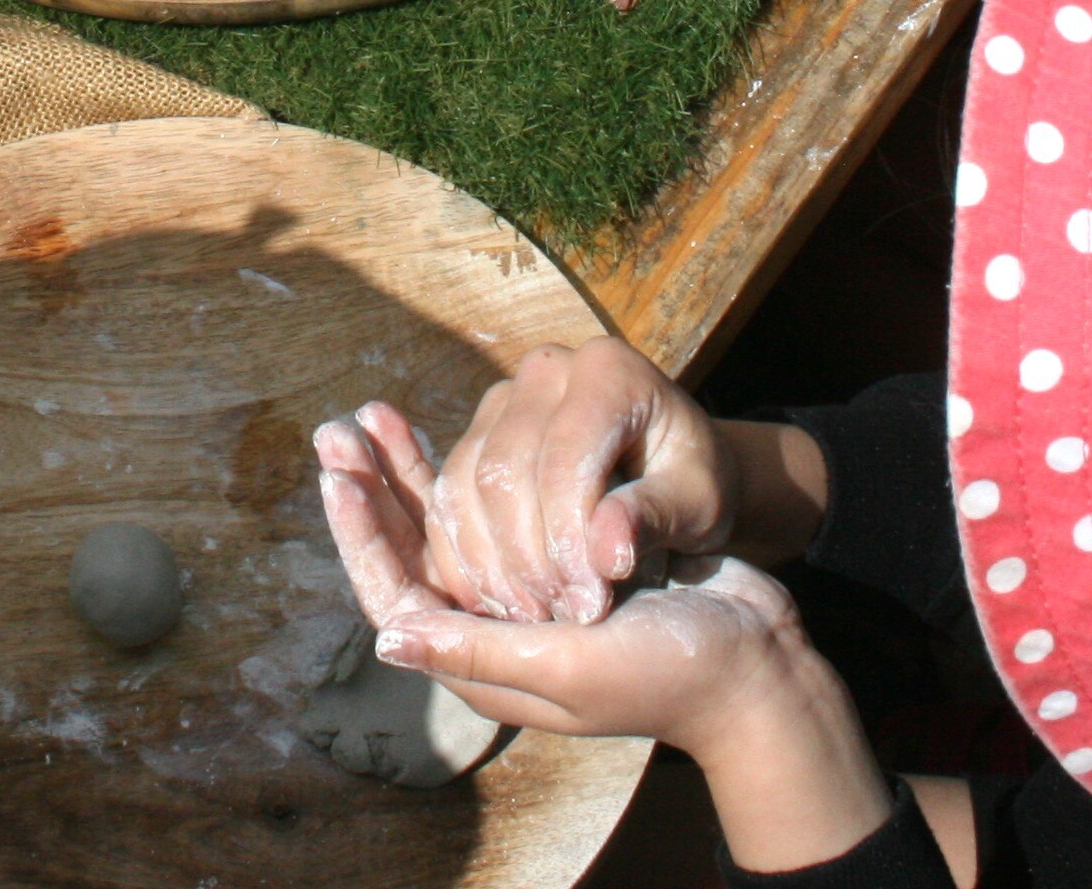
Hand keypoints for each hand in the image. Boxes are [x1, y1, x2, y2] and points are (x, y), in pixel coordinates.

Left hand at [316, 414, 891, 865]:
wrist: (755, 659)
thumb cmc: (670, 672)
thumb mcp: (571, 667)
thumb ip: (481, 651)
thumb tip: (388, 637)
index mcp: (485, 667)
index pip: (397, 598)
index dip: (364, 537)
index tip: (337, 476)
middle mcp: (492, 631)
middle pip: (410, 555)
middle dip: (375, 492)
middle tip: (336, 433)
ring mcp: (521, 595)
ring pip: (445, 527)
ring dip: (408, 474)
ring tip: (371, 418)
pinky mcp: (554, 559)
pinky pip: (490, 512)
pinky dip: (462, 473)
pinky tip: (440, 433)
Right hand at [413, 340, 741, 625]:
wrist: (669, 468)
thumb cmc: (691, 482)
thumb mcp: (695, 502)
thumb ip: (652, 518)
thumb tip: (607, 555)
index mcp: (609, 371)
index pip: (564, 458)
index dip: (567, 537)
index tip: (589, 604)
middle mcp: (546, 369)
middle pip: (505, 470)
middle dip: (527, 555)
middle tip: (558, 616)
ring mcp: (503, 398)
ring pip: (466, 484)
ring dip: (490, 561)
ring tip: (531, 615)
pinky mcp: (477, 432)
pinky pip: (448, 495)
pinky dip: (462, 553)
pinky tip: (492, 600)